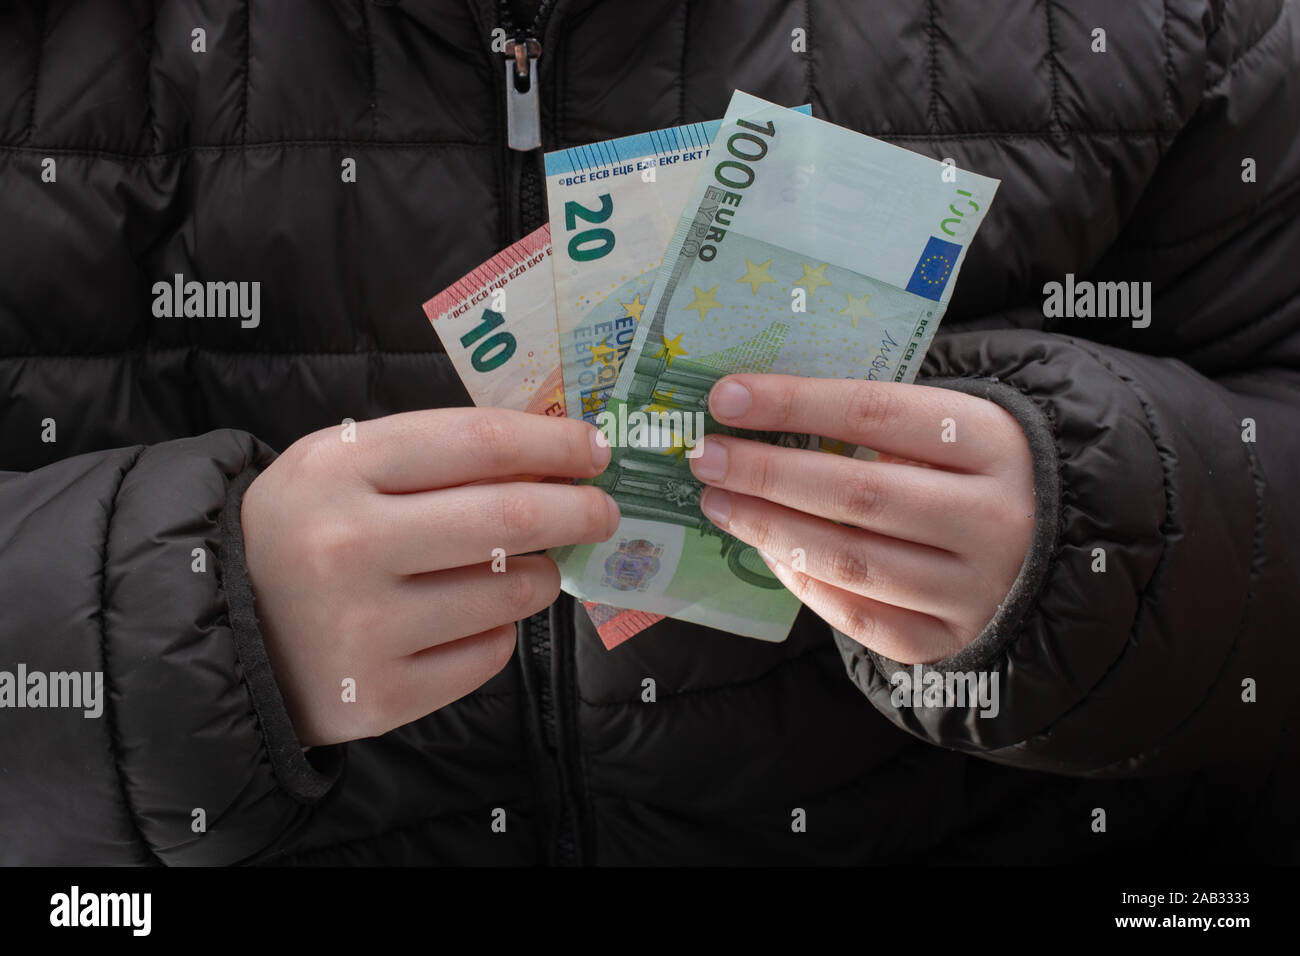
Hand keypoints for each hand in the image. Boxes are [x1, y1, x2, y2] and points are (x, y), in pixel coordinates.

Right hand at [240, 409, 618, 744]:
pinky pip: (489, 655)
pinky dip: (499, 632)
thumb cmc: (305, 532)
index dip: (554, 444)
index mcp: (335, 468)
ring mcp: (363, 629)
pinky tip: (470, 620)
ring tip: (525, 568)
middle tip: (603, 511)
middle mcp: (346, 546)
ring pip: (512, 593)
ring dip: (541, 575)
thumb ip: (436, 456)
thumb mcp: (341, 467)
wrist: (222, 634)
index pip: (479, 443)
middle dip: (579, 510)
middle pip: (511, 518)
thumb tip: (554, 462)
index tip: (594, 450)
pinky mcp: (381, 697)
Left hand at [689, 374, 1035, 663]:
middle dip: (767, 473)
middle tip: (705, 457)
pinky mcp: (952, 641)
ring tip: (718, 503)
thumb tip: (761, 410)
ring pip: (852, 560)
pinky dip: (805, 583)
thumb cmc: (986, 471)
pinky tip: (768, 551)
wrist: (1067, 552)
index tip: (725, 397)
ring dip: (769, 529)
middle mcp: (992, 517)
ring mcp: (975, 588)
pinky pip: (861, 618)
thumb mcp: (958, 425)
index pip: (875, 411)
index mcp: (993, 441)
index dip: (794, 402)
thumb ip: (881, 419)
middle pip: (857, 492)